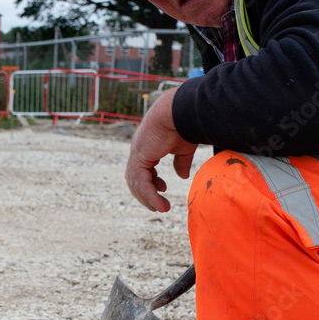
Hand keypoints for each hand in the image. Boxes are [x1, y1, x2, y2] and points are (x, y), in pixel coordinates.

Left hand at [125, 87, 197, 211]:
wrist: (180, 111)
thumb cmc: (183, 124)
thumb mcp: (183, 149)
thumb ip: (180, 163)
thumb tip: (182, 176)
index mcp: (147, 146)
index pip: (143, 169)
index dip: (151, 181)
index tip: (163, 188)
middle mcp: (139, 150)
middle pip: (135, 178)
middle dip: (145, 193)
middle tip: (156, 205)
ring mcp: (136, 154)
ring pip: (136, 183)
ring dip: (147, 198)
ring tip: (160, 208)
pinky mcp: (139, 158)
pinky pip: (141, 183)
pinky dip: (149, 195)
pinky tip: (160, 204)